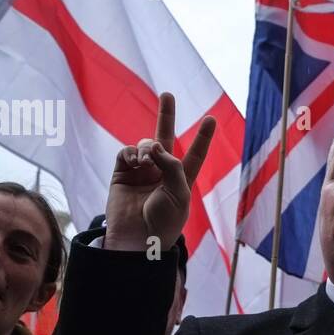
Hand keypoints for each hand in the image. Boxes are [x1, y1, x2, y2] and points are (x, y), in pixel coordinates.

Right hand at [104, 93, 215, 250]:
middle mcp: (162, 172)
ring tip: (147, 159)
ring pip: (145, 144)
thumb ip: (171, 165)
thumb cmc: (164, 221)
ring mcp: (141, 172)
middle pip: (166, 138)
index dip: (202, 138)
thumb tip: (154, 144)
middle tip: (167, 94)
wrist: (137, 239)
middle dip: (166, 116)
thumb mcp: (179, 193)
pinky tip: (137, 161)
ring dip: (147, 146)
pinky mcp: (122, 174)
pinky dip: (132, 152)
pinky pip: (127, 153)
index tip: (211, 119)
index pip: (195, 154)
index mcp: (182, 179)